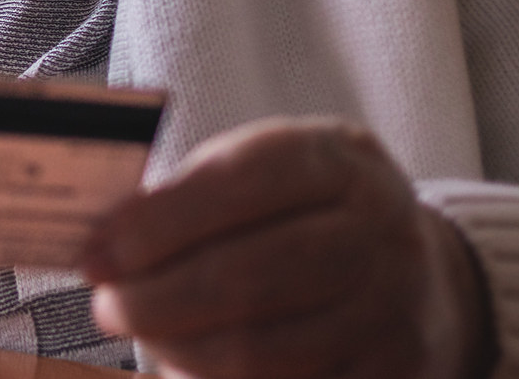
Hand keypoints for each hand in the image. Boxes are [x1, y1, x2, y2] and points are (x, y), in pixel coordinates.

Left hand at [81, 117, 494, 378]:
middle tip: (108, 305)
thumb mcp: (261, 172)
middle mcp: (379, 232)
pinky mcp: (396, 374)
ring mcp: (395, 310)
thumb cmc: (306, 211)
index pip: (236, 186)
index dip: (157, 224)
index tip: (97, 252)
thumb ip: (187, 196)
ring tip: (146, 334)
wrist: (421, 270)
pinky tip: (191, 368)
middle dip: (158, 298)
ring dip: (183, 350)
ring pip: (264, 350)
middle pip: (247, 277)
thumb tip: (102, 240)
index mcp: (337, 161)